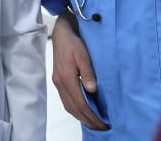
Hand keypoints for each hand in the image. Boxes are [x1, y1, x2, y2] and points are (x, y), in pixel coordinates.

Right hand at [51, 12, 108, 129]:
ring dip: (81, 116)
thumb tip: (92, 91)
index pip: (80, 103)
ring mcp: (58, 82)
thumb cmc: (73, 42)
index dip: (92, 115)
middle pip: (73, 108)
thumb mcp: (83, 55)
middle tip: (101, 128)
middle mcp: (60, 83)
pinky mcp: (58, 80)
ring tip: (94, 123)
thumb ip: (88, 72)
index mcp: (66, 77)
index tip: (103, 123)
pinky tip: (83, 111)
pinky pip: (66, 100)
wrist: (61, 33)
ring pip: (68, 106)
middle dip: (88, 120)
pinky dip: (75, 109)